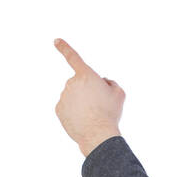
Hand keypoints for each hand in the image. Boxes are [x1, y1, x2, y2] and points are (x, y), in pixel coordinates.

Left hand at [53, 37, 124, 156]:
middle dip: (88, 92)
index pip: (73, 57)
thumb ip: (111, 83)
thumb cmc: (109, 114)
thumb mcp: (119, 95)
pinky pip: (67, 108)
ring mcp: (63, 96)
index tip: (56, 41)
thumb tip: (103, 83)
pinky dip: (74, 113)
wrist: (98, 135)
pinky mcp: (59, 109)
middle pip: (80, 85)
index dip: (64, 48)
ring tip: (92, 116)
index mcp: (86, 75)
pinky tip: (83, 121)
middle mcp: (71, 83)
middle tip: (99, 106)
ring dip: (81, 104)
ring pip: (73, 97)